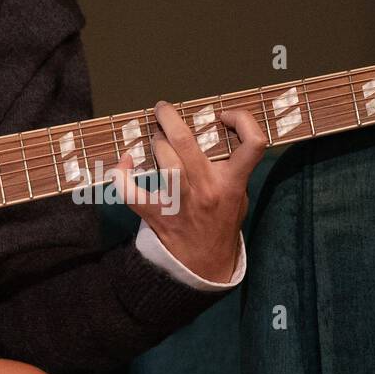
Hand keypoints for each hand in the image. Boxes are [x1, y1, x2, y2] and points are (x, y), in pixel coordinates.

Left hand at [109, 100, 266, 281]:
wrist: (206, 264)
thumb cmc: (220, 220)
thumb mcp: (239, 194)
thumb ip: (232, 166)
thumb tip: (217, 129)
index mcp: (232, 182)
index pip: (254, 144)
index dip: (242, 120)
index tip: (223, 116)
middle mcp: (207, 189)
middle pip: (185, 142)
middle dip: (169, 117)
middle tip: (162, 109)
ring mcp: (181, 203)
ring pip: (165, 162)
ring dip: (154, 142)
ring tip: (154, 137)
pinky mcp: (156, 215)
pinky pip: (131, 193)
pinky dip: (120, 175)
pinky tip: (124, 162)